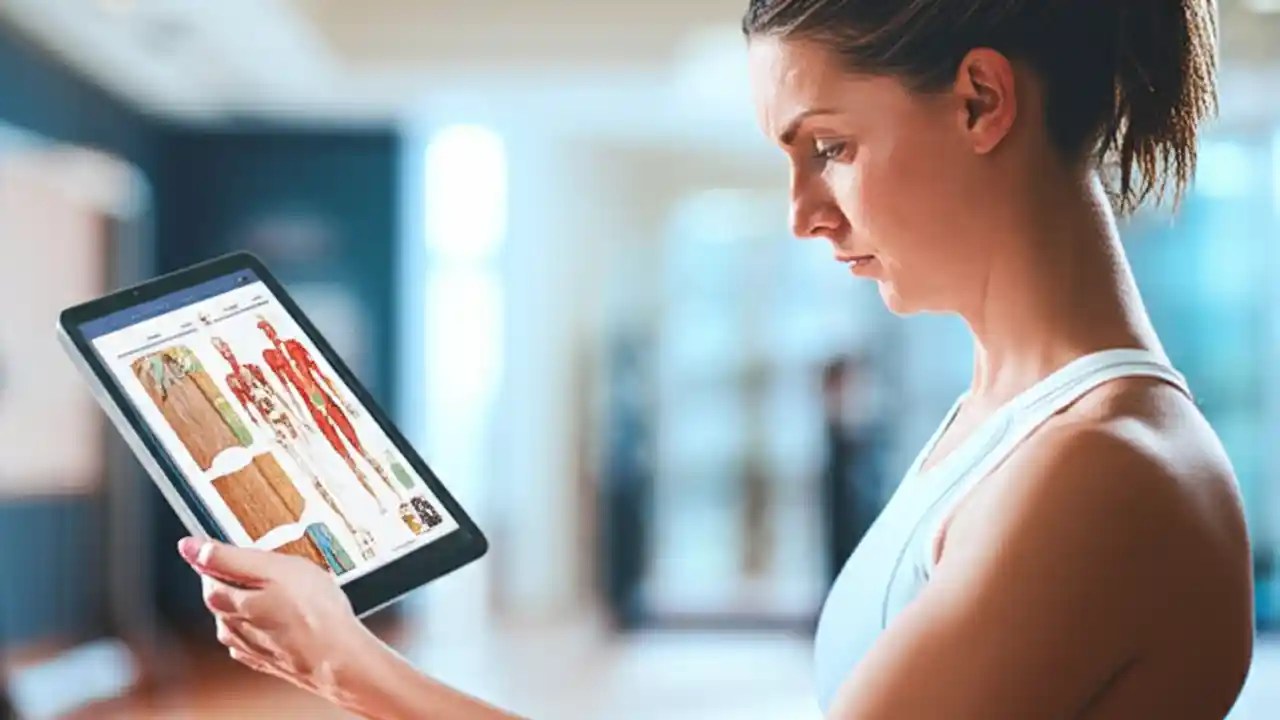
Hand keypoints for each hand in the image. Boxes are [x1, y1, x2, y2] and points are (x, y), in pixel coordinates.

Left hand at [177, 537, 371, 700]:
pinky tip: (290, 619)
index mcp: (223, 601)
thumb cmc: (313, 614)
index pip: (207, 570)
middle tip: (278, 570)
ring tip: (290, 594)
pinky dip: (269, 624)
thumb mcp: (272, 568)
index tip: (250, 550)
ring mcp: (247, 646)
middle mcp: (229, 627)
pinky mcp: (266, 660)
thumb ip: (228, 557)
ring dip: (258, 602)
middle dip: (245, 578)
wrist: (338, 658)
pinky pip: (258, 635)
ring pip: (242, 615)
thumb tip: (190, 547)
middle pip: (224, 593)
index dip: (229, 555)